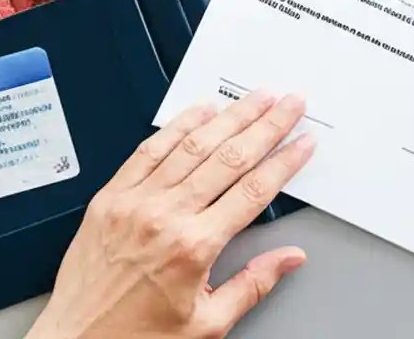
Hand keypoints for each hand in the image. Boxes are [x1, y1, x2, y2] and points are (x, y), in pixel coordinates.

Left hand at [25, 93, 314, 338]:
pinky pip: (148, 150)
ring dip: (229, 116)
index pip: (253, 190)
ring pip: (192, 145)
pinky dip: (178, 126)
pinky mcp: (110, 197)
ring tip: (254, 98)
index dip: (284, 161)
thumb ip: (253, 285)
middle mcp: (165, 216)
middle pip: (229, 157)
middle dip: (266, 125)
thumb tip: (289, 259)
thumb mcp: (206, 324)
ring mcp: (135, 202)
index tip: (303, 143)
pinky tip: (199, 112)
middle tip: (290, 104)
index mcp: (194, 247)